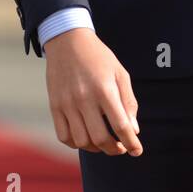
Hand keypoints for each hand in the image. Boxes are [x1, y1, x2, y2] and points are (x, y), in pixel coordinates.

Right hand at [44, 27, 142, 156]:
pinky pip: (64, 136)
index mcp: (104, 89)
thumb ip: (128, 102)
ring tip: (103, 142)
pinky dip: (76, 144)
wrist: (68, 41)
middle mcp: (84, 99)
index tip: (137, 151)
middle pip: (101, 138)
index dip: (132, 143)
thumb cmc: (99, 57)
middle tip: (121, 148)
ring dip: (96, 148)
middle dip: (115, 149)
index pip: (121, 125)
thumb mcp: (120, 73)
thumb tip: (133, 130)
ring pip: (81, 142)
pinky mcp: (55, 106)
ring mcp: (67, 104)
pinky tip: (85, 137)